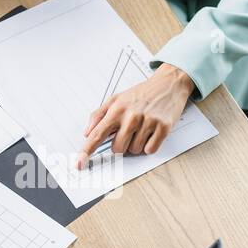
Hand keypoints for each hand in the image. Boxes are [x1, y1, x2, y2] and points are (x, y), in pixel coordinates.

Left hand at [76, 64, 194, 168]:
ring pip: (135, 150)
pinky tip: (151, 133)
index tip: (79, 163)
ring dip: (137, 144)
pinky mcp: (163, 127)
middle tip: (129, 132)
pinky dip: (150, 145)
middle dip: (121, 145)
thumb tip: (87, 133)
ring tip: (142, 129)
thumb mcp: (116, 98)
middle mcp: (131, 116)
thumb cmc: (141, 93)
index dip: (86, 151)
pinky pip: (150, 150)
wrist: (168, 84)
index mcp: (117, 109)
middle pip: (117, 149)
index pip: (97, 135)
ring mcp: (148, 121)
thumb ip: (98, 115)